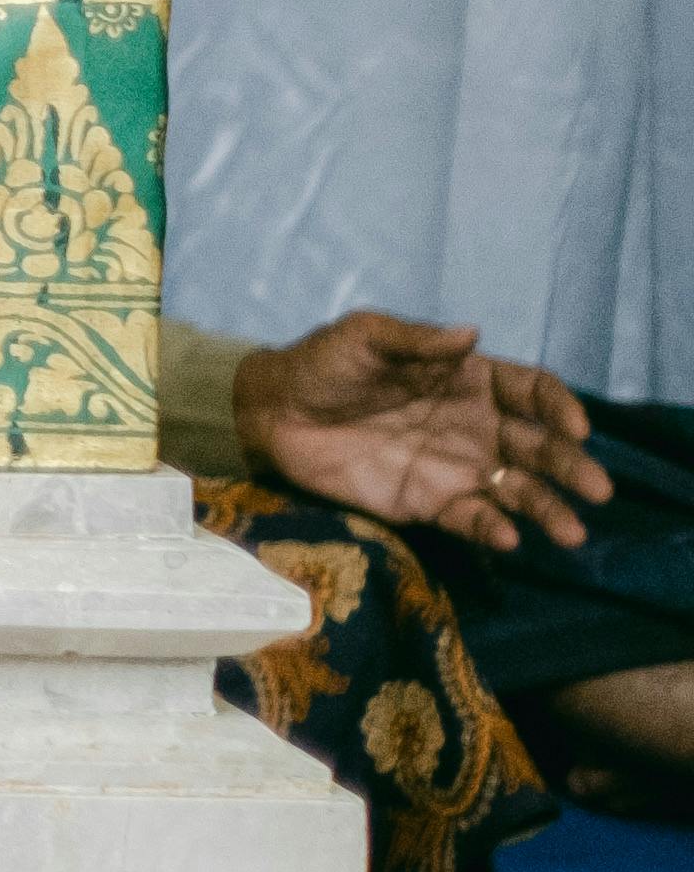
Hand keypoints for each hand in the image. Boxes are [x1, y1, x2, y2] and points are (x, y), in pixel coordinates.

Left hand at [231, 313, 612, 552]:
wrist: (273, 411)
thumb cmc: (323, 363)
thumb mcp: (365, 337)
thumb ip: (416, 339)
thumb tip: (471, 333)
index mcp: (470, 379)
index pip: (534, 392)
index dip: (560, 408)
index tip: (576, 428)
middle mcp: (476, 425)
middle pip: (539, 446)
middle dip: (571, 467)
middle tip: (598, 489)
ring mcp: (456, 466)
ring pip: (517, 489)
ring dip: (547, 508)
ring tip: (572, 532)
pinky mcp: (428, 502)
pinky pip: (471, 518)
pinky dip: (493, 528)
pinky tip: (510, 538)